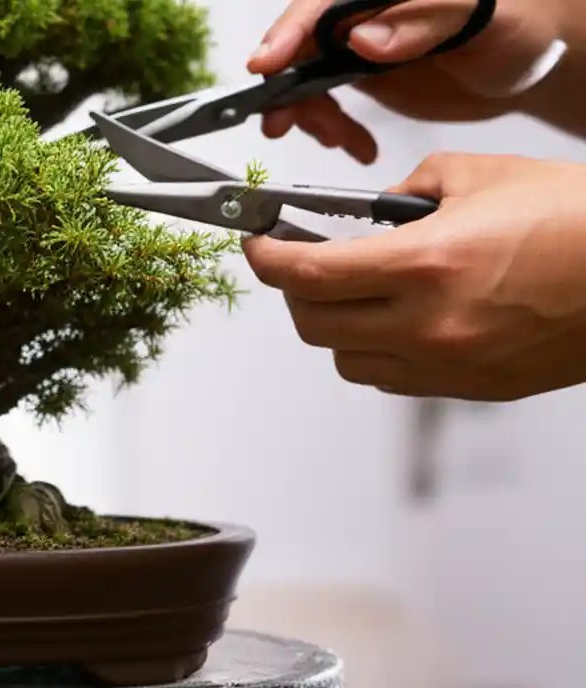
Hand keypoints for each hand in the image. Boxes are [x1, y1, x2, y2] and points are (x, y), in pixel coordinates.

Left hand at [242, 152, 585, 400]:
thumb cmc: (574, 221)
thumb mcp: (480, 176)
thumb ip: (409, 189)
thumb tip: (374, 210)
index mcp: (424, 266)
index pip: (307, 274)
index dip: (266, 258)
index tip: (256, 243)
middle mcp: (427, 325)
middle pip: (313, 325)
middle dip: (295, 291)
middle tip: (304, 262)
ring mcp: (447, 365)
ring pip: (346, 361)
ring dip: (335, 326)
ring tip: (355, 293)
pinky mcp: (470, 389)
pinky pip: (392, 379)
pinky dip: (376, 351)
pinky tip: (397, 320)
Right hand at [247, 0, 564, 163]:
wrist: (526, 59)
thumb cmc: (515, 25)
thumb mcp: (478, 18)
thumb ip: (423, 20)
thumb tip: (361, 39)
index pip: (317, 6)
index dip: (287, 34)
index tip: (267, 64)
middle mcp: (359, 14)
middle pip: (298, 46)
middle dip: (286, 88)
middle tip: (283, 123)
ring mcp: (355, 44)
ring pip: (304, 79)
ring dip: (311, 117)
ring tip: (341, 141)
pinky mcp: (359, 74)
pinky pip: (325, 102)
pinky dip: (333, 131)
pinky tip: (357, 147)